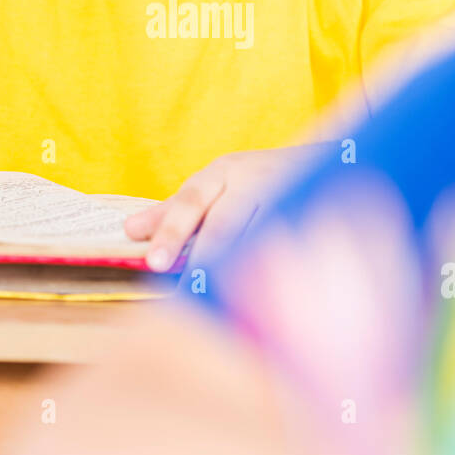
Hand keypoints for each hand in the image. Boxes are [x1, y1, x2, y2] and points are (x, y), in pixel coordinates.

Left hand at [124, 144, 329, 271]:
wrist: (325, 159)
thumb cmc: (253, 181)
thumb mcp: (212, 189)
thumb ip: (173, 211)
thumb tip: (129, 231)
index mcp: (218, 173)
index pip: (189, 203)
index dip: (170, 232)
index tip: (154, 262)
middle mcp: (248, 178)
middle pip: (223, 220)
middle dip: (204, 255)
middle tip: (188, 289)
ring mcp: (281, 191)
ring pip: (256, 233)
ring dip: (240, 265)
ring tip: (219, 295)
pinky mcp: (307, 207)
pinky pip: (288, 238)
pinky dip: (274, 262)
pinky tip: (263, 286)